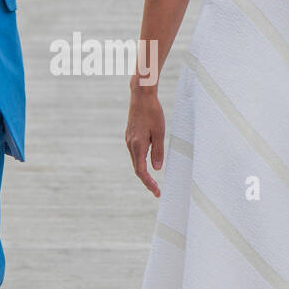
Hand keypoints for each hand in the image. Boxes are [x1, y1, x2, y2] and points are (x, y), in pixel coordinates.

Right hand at [125, 78, 165, 195]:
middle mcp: (130, 144)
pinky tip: (149, 162)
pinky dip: (141, 161)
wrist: (141, 95)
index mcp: (137, 145)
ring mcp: (129, 140)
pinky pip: (135, 152)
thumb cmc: (152, 112)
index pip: (141, 171)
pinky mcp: (130, 135)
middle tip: (158, 190)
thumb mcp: (159, 132)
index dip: (149, 183)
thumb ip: (157, 151)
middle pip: (137, 168)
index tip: (158, 192)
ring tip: (154, 180)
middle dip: (147, 180)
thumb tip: (157, 169)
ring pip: (136, 161)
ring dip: (144, 171)